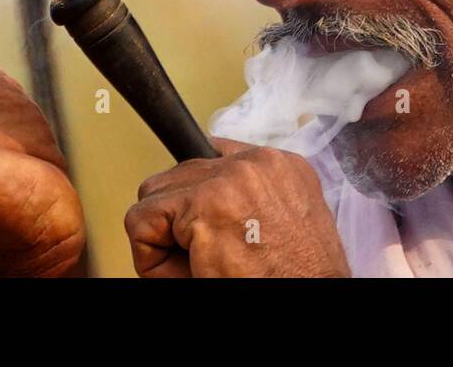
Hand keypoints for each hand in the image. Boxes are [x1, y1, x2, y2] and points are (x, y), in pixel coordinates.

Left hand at [125, 138, 349, 276]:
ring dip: (165, 233)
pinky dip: (151, 255)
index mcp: (280, 167)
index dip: (196, 197)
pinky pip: (141, 220)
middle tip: (204, 256)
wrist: (311, 295)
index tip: (199, 224)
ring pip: (155, 194)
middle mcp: (258, 163)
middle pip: (179, 175)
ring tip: (199, 262)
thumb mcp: (287, 222)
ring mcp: (231, 178)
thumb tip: (204, 198)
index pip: (213, 156)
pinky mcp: (206, 203)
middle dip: (178, 218)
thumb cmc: (296, 274)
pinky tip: (190, 268)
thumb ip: (253, 200)